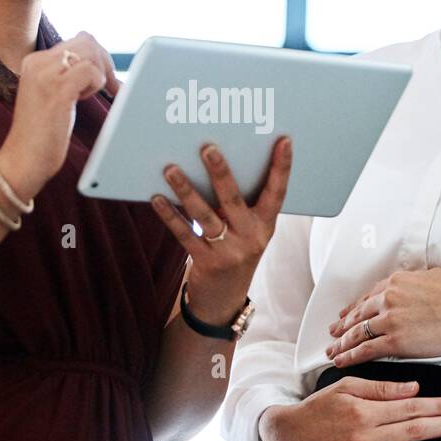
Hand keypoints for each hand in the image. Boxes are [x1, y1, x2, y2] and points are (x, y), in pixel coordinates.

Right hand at [0, 31, 119, 200]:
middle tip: (110, 87)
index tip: (107, 80)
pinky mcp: (57, 90)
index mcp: (34, 61)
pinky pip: (90, 71)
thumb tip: (99, 55)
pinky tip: (84, 100)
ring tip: (87, 96)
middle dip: (106, 63)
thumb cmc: (41, 133)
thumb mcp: (51, 93)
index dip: (99, 58)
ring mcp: (46, 75)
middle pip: (87, 41)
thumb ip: (67, 74)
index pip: (79, 40)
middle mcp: (37, 62)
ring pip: (90, 52)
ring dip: (100, 74)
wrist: (23, 160)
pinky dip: (97, 84)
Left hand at [150, 136, 291, 322]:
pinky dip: (169, 215)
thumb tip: (217, 162)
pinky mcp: (206, 262)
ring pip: (205, 216)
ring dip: (186, 190)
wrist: (224, 300)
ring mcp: (228, 251)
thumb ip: (240, 204)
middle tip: (208, 148)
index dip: (282, 167)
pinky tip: (157, 198)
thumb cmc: (236, 253)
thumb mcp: (248, 231)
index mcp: (265, 225)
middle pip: (234, 200)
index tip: (283, 141)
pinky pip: (185, 234)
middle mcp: (250, 237)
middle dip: (221, 172)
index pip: (277, 193)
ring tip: (171, 169)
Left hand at [324, 267, 440, 366]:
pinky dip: (351, 356)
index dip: (355, 308)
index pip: (369, 296)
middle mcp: (388, 298)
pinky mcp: (395, 340)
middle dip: (343, 325)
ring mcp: (390, 319)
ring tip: (333, 351)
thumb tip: (413, 284)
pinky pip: (366, 349)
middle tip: (332, 333)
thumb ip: (415, 281)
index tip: (347, 315)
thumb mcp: (433, 276)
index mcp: (397, 282)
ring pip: (358, 332)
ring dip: (342, 343)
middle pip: (359, 314)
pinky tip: (342, 360)